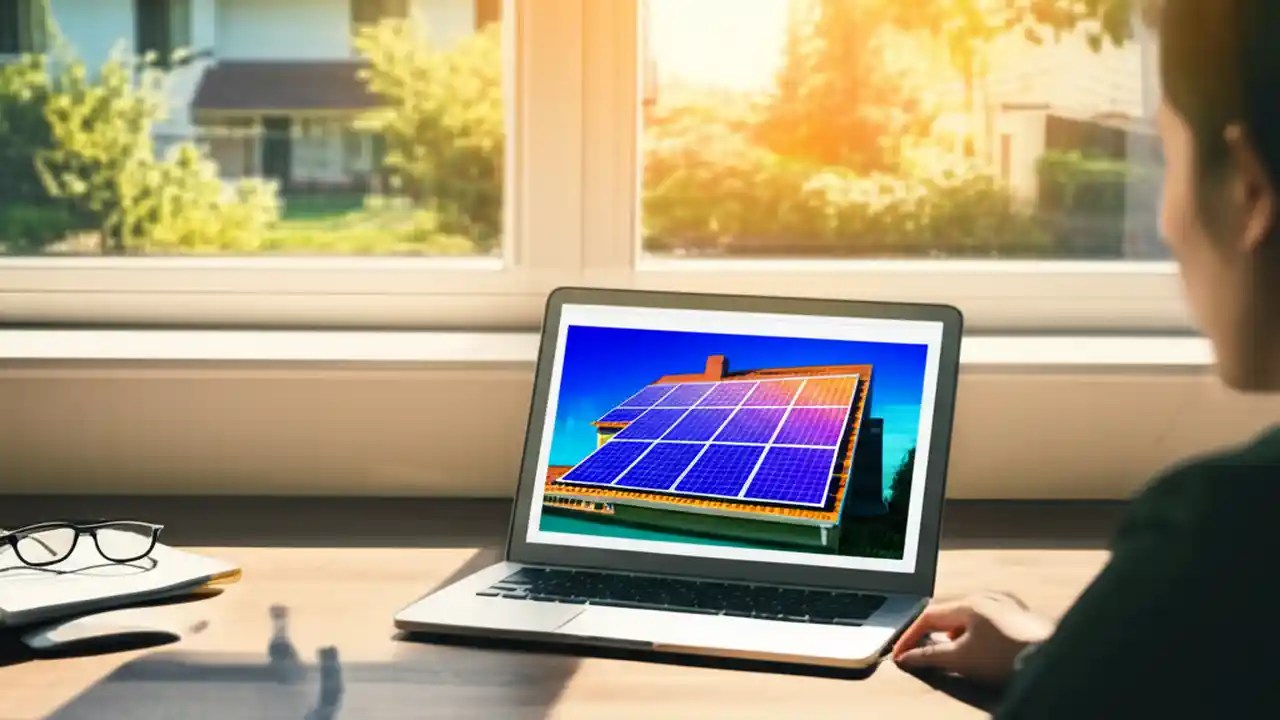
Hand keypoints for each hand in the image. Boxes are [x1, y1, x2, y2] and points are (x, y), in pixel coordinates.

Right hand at [892, 591, 1053, 686]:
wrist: (1051, 657)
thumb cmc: (1006, 656)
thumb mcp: (962, 659)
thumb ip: (931, 657)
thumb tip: (908, 657)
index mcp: (969, 603)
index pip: (929, 616)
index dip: (910, 636)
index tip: (901, 654)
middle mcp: (987, 597)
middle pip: (949, 613)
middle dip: (932, 634)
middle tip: (922, 652)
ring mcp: (1006, 604)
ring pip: (970, 617)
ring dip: (955, 634)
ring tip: (953, 654)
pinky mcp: (1022, 615)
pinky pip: (989, 621)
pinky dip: (975, 634)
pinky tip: (980, 650)